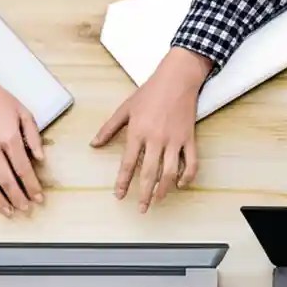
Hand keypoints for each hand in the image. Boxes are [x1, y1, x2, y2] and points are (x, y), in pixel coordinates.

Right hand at [0, 52, 44, 215]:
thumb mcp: (24, 113)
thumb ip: (34, 137)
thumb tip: (41, 159)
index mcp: (10, 138)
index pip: (24, 169)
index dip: (32, 186)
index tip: (39, 198)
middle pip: (7, 180)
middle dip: (19, 197)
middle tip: (26, 209)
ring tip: (8, 211)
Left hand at [91, 47, 211, 212]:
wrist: (177, 78)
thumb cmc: (150, 91)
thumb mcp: (125, 108)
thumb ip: (109, 128)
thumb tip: (94, 144)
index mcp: (138, 132)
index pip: (128, 164)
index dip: (123, 182)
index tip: (120, 195)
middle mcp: (156, 139)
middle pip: (149, 173)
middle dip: (145, 194)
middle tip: (142, 208)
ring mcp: (175, 140)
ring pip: (171, 172)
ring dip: (164, 189)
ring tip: (159, 199)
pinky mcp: (189, 138)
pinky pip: (191, 163)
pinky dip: (187, 177)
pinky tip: (180, 185)